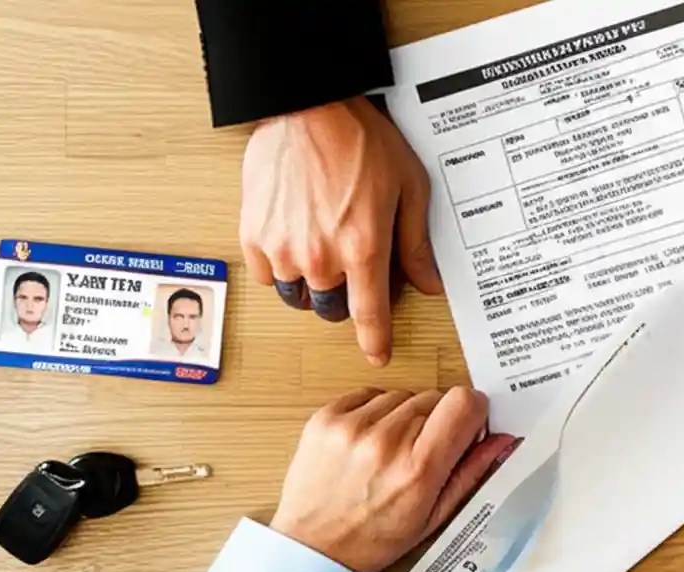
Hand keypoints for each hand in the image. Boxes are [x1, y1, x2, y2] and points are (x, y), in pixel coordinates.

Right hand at [239, 97, 441, 366]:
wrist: (307, 106)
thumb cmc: (360, 140)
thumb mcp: (409, 188)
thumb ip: (416, 243)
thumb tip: (429, 283)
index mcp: (363, 248)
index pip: (369, 315)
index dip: (374, 340)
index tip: (377, 354)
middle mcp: (320, 257)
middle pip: (331, 310)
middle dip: (344, 300)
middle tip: (350, 269)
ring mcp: (283, 248)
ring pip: (298, 295)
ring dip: (311, 284)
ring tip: (322, 251)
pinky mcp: (253, 234)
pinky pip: (268, 274)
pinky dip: (281, 267)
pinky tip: (294, 240)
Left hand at [270, 387, 517, 571]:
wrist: (312, 547)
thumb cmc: (374, 537)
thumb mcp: (434, 515)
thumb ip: (472, 471)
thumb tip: (503, 439)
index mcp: (419, 470)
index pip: (464, 403)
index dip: (471, 411)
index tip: (465, 426)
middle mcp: (386, 442)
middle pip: (435, 397)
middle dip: (436, 420)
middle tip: (419, 452)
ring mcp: (352, 427)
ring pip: (403, 395)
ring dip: (403, 416)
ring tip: (389, 451)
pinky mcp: (325, 418)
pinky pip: (369, 394)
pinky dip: (373, 412)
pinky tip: (367, 442)